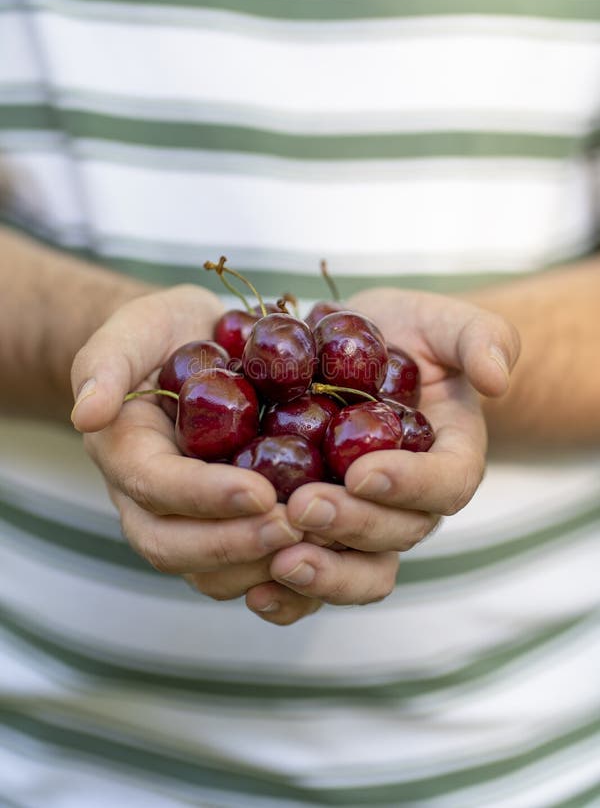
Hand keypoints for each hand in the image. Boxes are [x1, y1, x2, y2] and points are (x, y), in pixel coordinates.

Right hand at [71, 285, 319, 617]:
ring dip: (263, 566)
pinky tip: (333, 552)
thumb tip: (87, 414)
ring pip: (211, 573)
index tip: (258, 490)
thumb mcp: (135, 328)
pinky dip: (287, 574)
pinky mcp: (231, 525)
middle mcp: (152, 501)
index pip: (154, 488)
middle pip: (174, 548)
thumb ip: (106, 363)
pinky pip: (249, 569)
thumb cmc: (165, 333)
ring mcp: (191, 520)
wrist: (195, 346)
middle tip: (296, 525)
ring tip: (320, 542)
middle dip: (234, 544)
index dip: (201, 496)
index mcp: (127, 455)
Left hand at [245, 288, 519, 623]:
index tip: (364, 472)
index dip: (411, 485)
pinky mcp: (322, 530)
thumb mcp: (444, 321)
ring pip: (359, 568)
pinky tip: (256, 593)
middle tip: (303, 506)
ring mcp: (366, 520)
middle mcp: (412, 501)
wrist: (351, 349)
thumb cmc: (406, 333)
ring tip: (277, 562)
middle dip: (353, 525)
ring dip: (321, 573)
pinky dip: (289, 595)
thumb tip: (496, 378)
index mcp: (450, 456)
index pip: (448, 484)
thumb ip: (480, 337)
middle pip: (397, 534)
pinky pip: (315, 573)